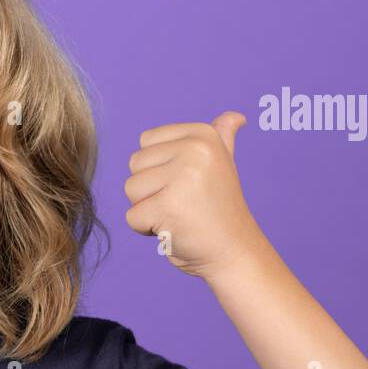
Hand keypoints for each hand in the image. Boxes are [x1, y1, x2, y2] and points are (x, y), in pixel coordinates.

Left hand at [123, 110, 271, 279]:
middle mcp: (195, 149)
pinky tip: (174, 230)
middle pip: (135, 165)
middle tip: (183, 204)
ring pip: (131, 190)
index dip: (158, 168)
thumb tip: (235, 116)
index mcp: (203, 134)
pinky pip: (133, 217)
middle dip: (151, 190)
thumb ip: (222, 137)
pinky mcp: (168, 206)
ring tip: (179, 215)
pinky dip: (147, 230)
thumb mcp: (224, 166)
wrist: (234, 252)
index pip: (145, 142)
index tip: (187, 184)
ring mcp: (183, 177)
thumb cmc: (221, 210)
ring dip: (148, 209)